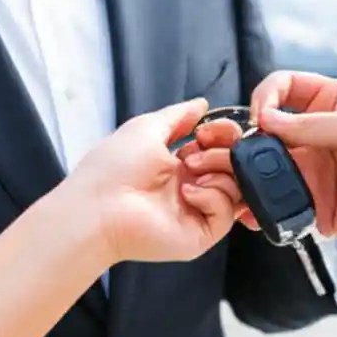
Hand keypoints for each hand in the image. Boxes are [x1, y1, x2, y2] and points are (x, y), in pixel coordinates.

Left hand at [51, 98, 244, 265]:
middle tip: (195, 154)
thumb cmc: (114, 167)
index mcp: (180, 164)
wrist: (99, 207)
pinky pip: (226, 212)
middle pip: (235, 166)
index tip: (212, 131)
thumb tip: (201, 104)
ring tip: (190, 172)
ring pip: (237, 188)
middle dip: (223, 152)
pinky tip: (187, 194)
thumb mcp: (147, 128)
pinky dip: (212, 197)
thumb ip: (178, 116)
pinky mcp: (201, 233)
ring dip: (219, 172)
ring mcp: (198, 210)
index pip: (222, 147)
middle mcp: (193, 186)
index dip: (225, 136)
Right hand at [182, 69, 336, 250]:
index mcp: (331, 102)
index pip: (285, 86)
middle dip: (247, 137)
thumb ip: (310, 124)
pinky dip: (259, 205)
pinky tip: (248, 208)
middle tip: (235, 151)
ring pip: (265, 165)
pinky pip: (277, 201)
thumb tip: (264, 120)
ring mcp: (312, 167)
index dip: (267, 95)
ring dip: (246, 171)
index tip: (261, 114)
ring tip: (231, 181)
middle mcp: (316, 133)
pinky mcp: (311, 201)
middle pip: (267, 127)